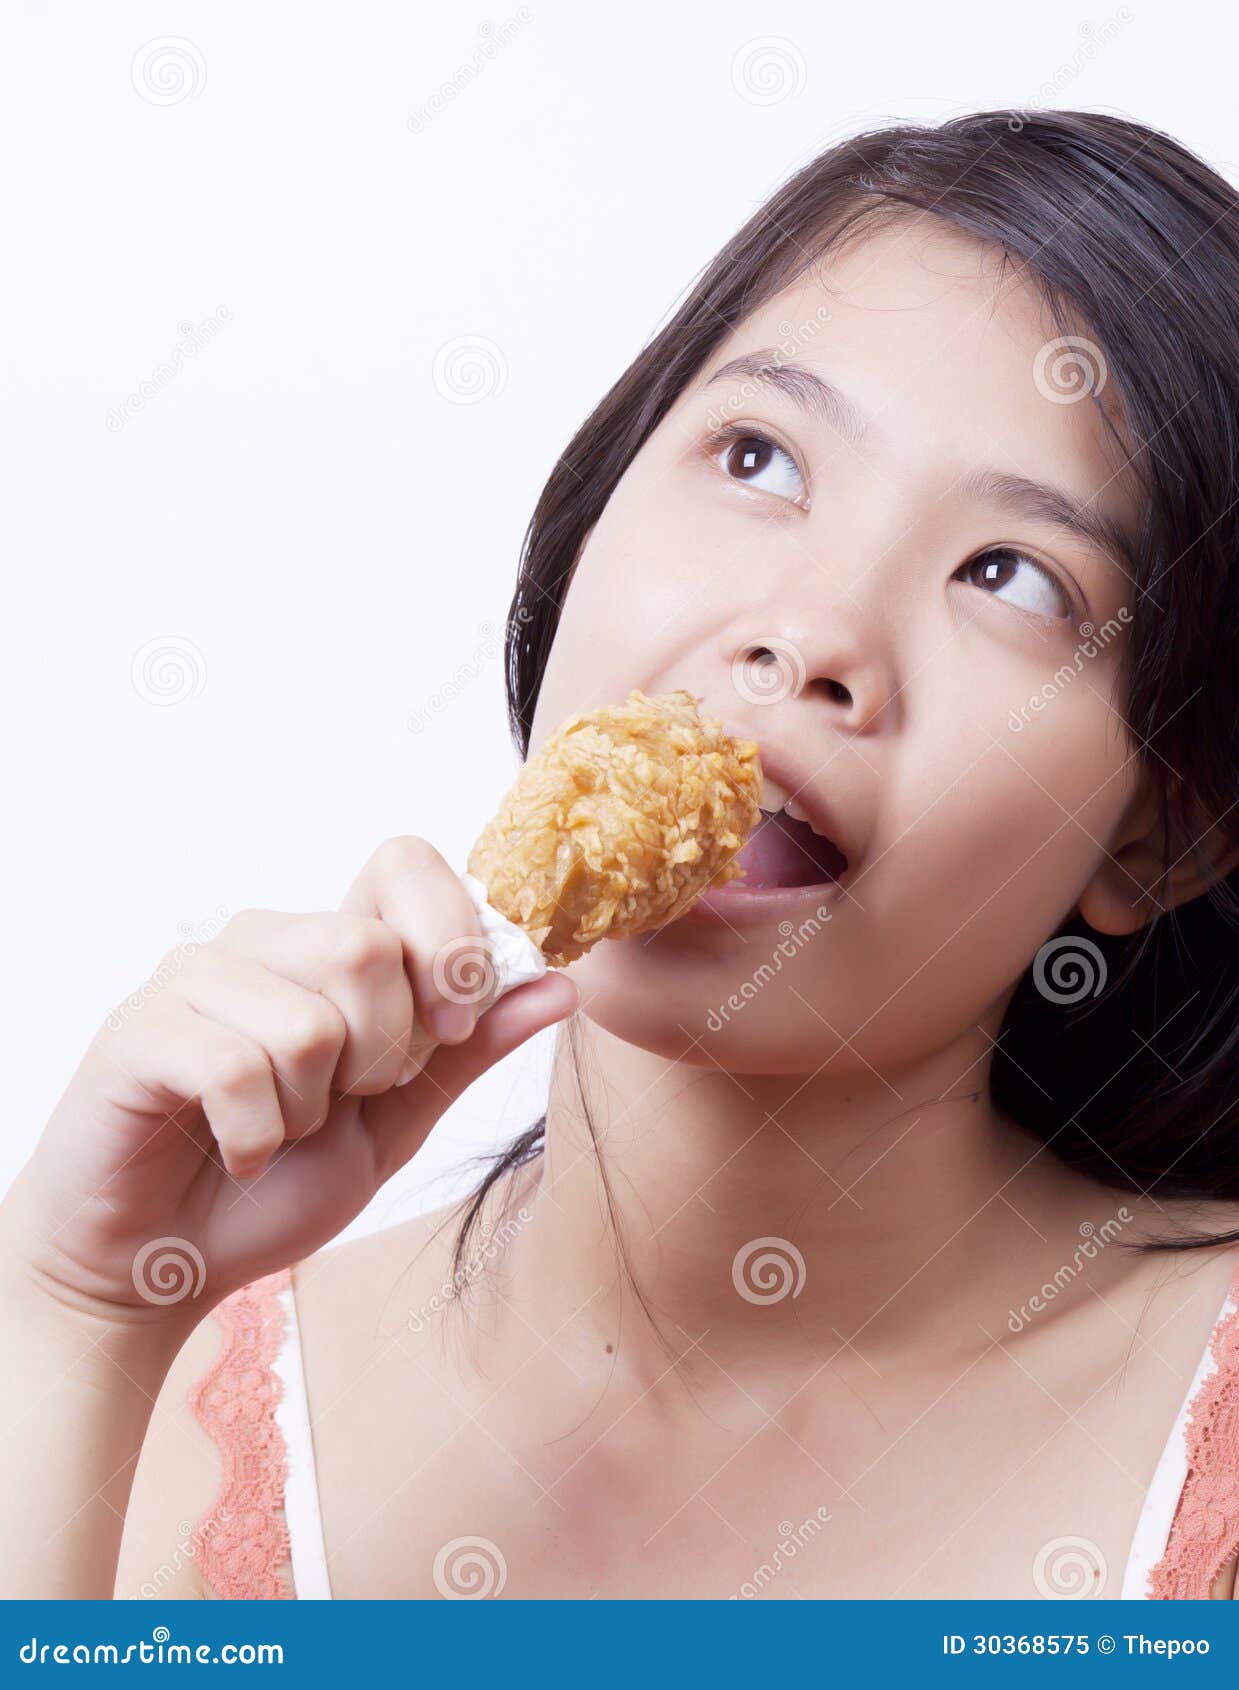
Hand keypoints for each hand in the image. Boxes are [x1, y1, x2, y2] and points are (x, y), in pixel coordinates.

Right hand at [1, 836, 575, 1331]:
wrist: (164, 1263)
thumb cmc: (276, 1184)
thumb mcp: (398, 1120)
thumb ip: (469, 1050)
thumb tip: (561, 985)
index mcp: (329, 945)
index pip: (405, 862)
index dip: (449, 939)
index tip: (451, 1028)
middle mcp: (261, 940)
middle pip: (368, 946)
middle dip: (383, 1053)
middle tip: (341, 1101)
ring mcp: (193, 978)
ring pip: (310, 1017)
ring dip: (312, 1108)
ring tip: (277, 1130)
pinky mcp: (138, 1030)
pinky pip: (237, 1068)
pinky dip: (254, 1138)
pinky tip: (235, 1152)